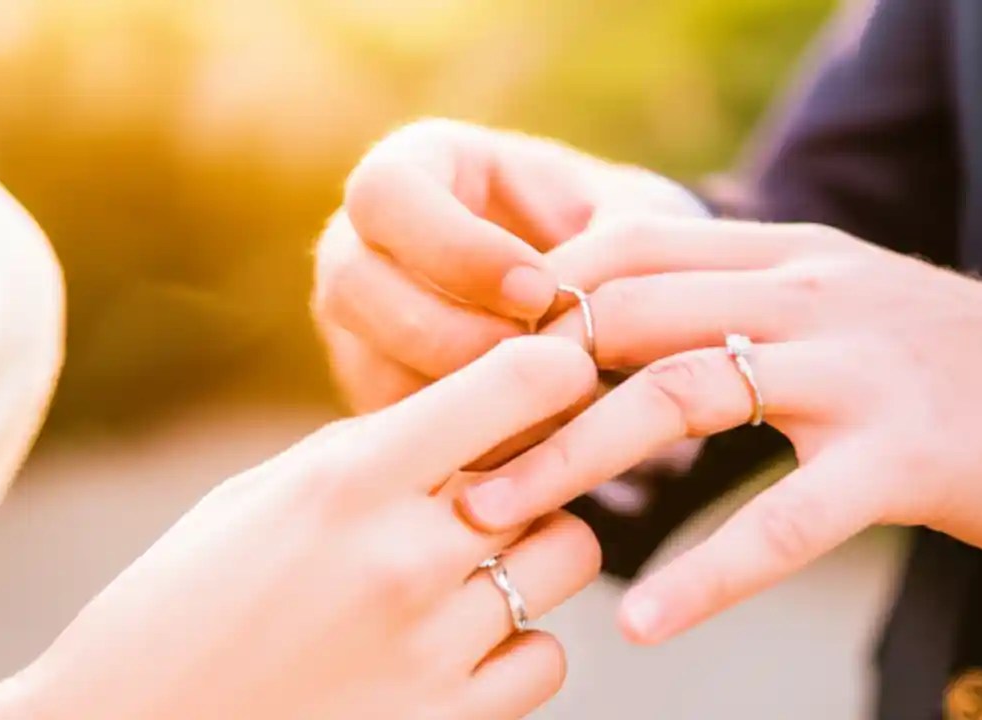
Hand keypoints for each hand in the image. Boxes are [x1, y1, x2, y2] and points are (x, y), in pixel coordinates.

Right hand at [0, 337, 599, 719]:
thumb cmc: (181, 607)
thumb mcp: (260, 496)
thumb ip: (370, 452)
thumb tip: (471, 410)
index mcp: (346, 482)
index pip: (510, 388)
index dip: (553, 367)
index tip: (562, 369)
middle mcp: (402, 560)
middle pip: (554, 481)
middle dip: (533, 478)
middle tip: (486, 495)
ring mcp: (431, 651)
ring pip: (565, 564)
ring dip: (528, 558)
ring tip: (460, 574)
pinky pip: (544, 660)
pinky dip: (515, 648)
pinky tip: (454, 646)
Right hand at [312, 119, 705, 414]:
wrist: (606, 298)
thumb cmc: (615, 235)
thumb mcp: (629, 214)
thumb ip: (610, 239)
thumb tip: (575, 300)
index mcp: (415, 167)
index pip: (387, 192)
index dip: (455, 247)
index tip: (541, 291)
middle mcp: (361, 243)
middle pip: (352, 285)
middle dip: (452, 334)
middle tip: (546, 363)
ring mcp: (357, 324)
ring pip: (366, 367)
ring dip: (461, 397)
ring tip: (557, 410)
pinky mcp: (375, 394)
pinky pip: (395, 429)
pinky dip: (465, 443)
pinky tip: (538, 445)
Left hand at [457, 218, 981, 643]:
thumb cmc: (936, 362)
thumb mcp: (829, 301)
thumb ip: (730, 300)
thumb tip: (612, 327)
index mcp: (780, 251)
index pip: (626, 250)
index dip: (537, 305)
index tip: (473, 367)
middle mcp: (804, 293)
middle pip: (627, 321)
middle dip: (524, 388)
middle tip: (446, 451)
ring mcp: (854, 369)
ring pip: (678, 399)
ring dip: (569, 462)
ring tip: (492, 521)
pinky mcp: (903, 456)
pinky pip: (785, 519)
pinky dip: (708, 572)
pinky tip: (647, 619)